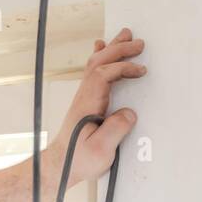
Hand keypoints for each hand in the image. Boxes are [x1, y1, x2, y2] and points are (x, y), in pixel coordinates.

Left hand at [49, 28, 145, 184]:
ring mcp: (84, 96)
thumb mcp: (100, 150)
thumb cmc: (79, 160)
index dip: (123, 68)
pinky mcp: (87, 100)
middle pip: (100, 63)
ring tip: (125, 36)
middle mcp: (84, 96)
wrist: (60, 166)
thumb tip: (130, 112)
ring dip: (112, 49)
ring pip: (96, 64)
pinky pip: (93, 70)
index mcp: (88, 104)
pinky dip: (101, 56)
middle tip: (139, 43)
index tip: (141, 70)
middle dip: (119, 50)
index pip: (103, 75)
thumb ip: (115, 130)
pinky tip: (101, 47)